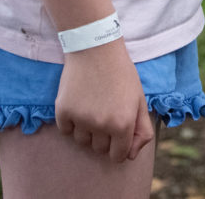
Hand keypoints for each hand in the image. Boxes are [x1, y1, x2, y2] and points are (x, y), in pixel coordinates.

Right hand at [54, 40, 152, 162]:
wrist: (95, 48)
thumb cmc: (121, 74)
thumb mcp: (139, 99)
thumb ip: (141, 129)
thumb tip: (131, 155)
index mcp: (123, 124)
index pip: (118, 156)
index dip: (118, 147)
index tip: (116, 135)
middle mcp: (102, 125)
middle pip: (99, 149)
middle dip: (103, 137)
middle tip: (104, 113)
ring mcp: (81, 119)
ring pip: (81, 141)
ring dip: (86, 130)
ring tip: (92, 106)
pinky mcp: (63, 111)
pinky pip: (66, 130)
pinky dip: (71, 122)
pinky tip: (79, 103)